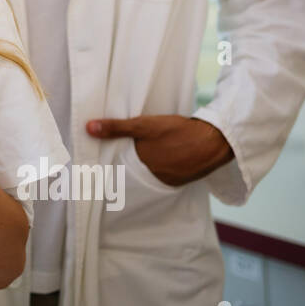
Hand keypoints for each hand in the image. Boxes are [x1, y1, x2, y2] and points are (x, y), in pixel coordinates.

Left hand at [87, 115, 232, 185]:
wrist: (216, 140)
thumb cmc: (178, 132)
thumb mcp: (144, 125)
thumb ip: (117, 128)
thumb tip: (89, 128)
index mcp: (142, 167)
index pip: (117, 171)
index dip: (107, 168)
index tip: (94, 167)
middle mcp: (154, 179)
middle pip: (132, 174)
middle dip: (121, 169)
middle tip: (107, 164)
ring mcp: (169, 180)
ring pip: (148, 174)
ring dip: (141, 168)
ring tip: (132, 160)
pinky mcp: (182, 178)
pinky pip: (163, 174)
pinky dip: (157, 168)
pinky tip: (157, 159)